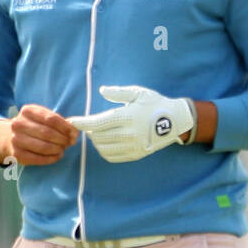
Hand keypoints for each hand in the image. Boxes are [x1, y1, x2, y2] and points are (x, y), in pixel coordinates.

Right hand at [0, 105, 78, 165]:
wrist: (8, 137)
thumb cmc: (32, 127)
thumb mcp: (41, 118)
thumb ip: (57, 123)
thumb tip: (73, 133)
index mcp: (28, 111)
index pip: (51, 119)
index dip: (66, 128)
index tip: (74, 133)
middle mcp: (19, 124)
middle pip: (48, 133)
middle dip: (63, 139)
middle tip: (70, 142)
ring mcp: (16, 140)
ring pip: (44, 147)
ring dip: (58, 149)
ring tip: (62, 149)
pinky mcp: (17, 154)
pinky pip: (39, 159)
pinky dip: (51, 158)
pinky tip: (56, 156)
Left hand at [69, 85, 193, 162]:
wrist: (175, 122)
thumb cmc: (155, 104)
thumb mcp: (138, 93)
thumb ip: (118, 92)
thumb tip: (101, 91)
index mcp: (128, 116)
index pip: (98, 122)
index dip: (82, 122)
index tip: (72, 121)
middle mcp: (130, 134)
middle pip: (98, 137)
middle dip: (89, 131)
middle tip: (89, 125)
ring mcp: (132, 146)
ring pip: (103, 148)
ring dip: (96, 141)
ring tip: (97, 133)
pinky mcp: (135, 155)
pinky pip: (112, 157)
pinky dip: (103, 150)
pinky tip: (105, 143)